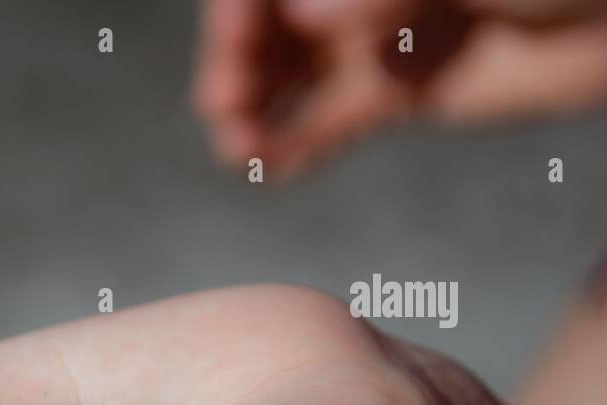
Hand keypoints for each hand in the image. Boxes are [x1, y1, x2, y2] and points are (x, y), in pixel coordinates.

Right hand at [195, 0, 606, 177]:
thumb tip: (306, 13)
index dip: (244, 6)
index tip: (237, 38)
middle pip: (275, 17)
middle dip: (239, 55)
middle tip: (225, 99)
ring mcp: (384, 32)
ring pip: (293, 68)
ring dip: (253, 102)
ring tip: (236, 140)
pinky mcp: (404, 87)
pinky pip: (334, 117)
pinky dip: (295, 142)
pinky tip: (266, 164)